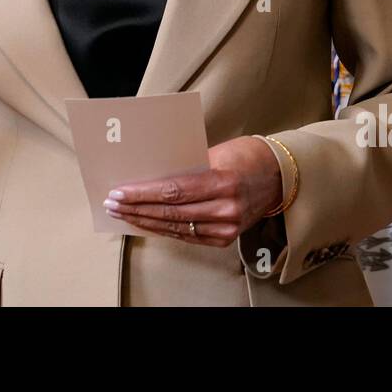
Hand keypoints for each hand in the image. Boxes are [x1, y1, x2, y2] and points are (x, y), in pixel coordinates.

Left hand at [103, 136, 282, 246]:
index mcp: (223, 181)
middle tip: (112, 203)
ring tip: (122, 214)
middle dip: (137, 208)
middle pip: (171, 212)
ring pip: (176, 227)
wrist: (279, 177)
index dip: (143, 193)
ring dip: (145, 220)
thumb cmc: (245, 156)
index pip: (174, 191)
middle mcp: (226, 208)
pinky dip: (164, 228)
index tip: (119, 192)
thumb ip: (187, 166)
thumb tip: (150, 174)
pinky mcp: (225, 238)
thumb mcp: (216, 152)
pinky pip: (187, 235)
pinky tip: (146, 222)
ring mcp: (226, 227)